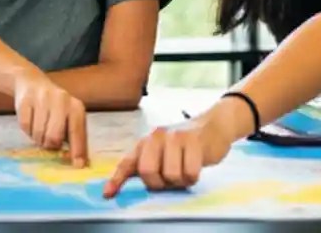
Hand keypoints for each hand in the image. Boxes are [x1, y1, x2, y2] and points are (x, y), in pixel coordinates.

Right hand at [14, 72, 87, 166]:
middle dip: (50, 144)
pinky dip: (27, 130)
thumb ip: (73, 137)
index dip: (78, 151)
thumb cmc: (55, 108)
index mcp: (76, 107)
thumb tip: (79, 163)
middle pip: (54, 137)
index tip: (78, 166)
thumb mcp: (68, 118)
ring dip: (37, 137)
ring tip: (40, 128)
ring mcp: (43, 98)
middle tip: (48, 141)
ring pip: (38, 134)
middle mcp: (62, 100)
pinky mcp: (26, 100)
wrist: (32, 83)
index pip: (78, 132)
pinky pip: (25, 126)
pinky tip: (31, 120)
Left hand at [103, 118, 229, 198]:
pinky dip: (193, 177)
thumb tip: (125, 186)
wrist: (212, 126)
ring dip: (179, 181)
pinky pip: (190, 173)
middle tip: (169, 179)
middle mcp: (156, 137)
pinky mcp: (194, 141)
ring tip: (184, 171)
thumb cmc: (183, 146)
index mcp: (145, 143)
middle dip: (159, 183)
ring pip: (171, 175)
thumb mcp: (160, 153)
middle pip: (148, 172)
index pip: (127, 163)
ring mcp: (175, 137)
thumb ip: (144, 166)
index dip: (116, 180)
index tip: (108, 194)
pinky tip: (195, 167)